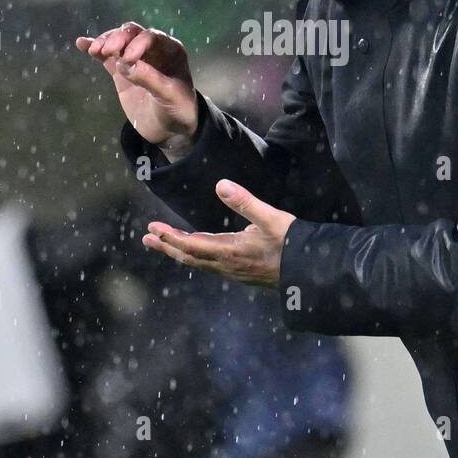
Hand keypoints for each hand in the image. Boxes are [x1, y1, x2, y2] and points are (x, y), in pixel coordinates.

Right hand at [76, 22, 198, 154]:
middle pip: (132, 34)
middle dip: (118, 38)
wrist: (170, 130)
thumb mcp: (169, 96)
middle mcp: (153, 50)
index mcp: (170, 50)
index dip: (137, 43)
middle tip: (107, 50)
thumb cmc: (177, 110)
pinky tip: (82, 43)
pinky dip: (95, 49)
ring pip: (118, 41)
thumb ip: (149, 79)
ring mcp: (136, 59)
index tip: (126, 58)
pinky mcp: (122, 71)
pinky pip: (107, 57)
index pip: (151, 37)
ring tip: (94, 49)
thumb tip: (125, 64)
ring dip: (105, 42)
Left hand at [142, 180, 295, 287]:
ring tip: (163, 243)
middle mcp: (228, 266)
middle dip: (166, 246)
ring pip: (199, 262)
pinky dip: (196, 256)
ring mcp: (234, 272)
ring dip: (179, 251)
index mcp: (231, 252)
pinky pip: (210, 265)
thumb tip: (221, 184)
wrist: (311, 271)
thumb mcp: (270, 218)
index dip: (170, 238)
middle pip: (189, 257)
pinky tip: (197, 251)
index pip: (191, 245)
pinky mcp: (241, 273)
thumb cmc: (292, 243)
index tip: (152, 229)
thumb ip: (245, 201)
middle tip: (147, 237)